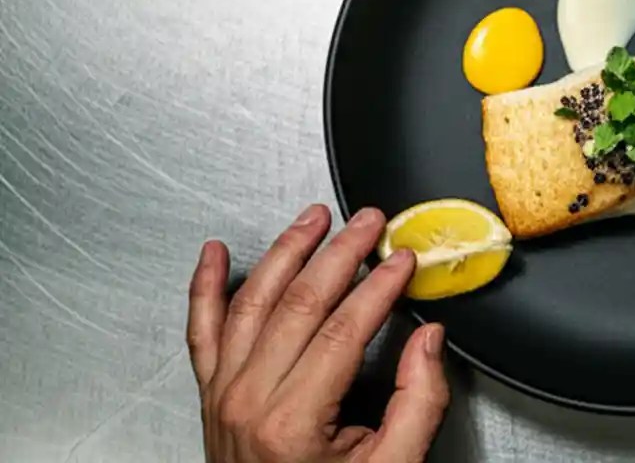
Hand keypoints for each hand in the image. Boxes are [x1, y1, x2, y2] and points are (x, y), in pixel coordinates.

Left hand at [186, 205, 448, 461]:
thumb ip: (417, 404)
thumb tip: (428, 340)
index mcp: (292, 422)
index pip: (343, 329)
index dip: (379, 286)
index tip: (404, 260)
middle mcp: (248, 402)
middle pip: (299, 303)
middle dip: (340, 253)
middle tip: (370, 223)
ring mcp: (223, 395)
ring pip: (252, 302)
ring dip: (284, 251)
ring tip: (314, 217)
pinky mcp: (212, 395)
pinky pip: (201, 330)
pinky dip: (203, 287)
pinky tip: (212, 254)